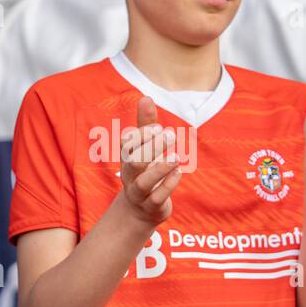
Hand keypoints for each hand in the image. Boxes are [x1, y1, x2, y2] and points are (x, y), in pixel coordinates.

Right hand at [117, 96, 181, 225]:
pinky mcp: (151, 206)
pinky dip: (168, 184)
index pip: (126, 144)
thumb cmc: (144, 171)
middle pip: (134, 160)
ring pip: (144, 181)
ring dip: (160, 168)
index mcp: (127, 157)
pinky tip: (179, 172)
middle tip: (170, 135)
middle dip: (152, 147)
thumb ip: (145, 124)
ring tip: (176, 157)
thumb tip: (146, 97)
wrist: (140, 209)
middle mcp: (129, 174)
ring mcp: (139, 192)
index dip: (141, 135)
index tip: (158, 127)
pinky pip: (157, 198)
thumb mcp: (143, 148)